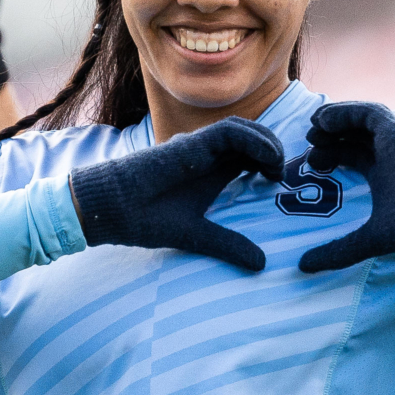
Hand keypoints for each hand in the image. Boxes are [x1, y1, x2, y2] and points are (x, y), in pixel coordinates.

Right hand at [69, 117, 285, 271]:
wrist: (112, 210)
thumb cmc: (147, 220)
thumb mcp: (199, 236)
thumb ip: (229, 245)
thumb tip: (262, 264)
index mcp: (211, 171)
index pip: (250, 155)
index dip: (270, 163)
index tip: (278, 185)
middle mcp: (208, 154)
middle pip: (252, 138)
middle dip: (274, 151)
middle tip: (281, 176)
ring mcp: (200, 146)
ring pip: (245, 130)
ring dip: (268, 143)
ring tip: (277, 168)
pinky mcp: (192, 145)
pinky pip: (231, 133)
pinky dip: (255, 141)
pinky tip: (268, 161)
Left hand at [296, 101, 394, 273]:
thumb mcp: (368, 239)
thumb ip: (337, 251)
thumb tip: (304, 267)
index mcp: (384, 173)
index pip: (354, 155)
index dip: (332, 155)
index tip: (311, 164)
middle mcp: (389, 154)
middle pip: (354, 137)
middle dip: (330, 137)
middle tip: (308, 144)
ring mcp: (393, 140)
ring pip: (360, 120)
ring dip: (335, 120)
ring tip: (313, 126)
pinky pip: (367, 113)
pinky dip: (344, 112)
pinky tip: (324, 120)